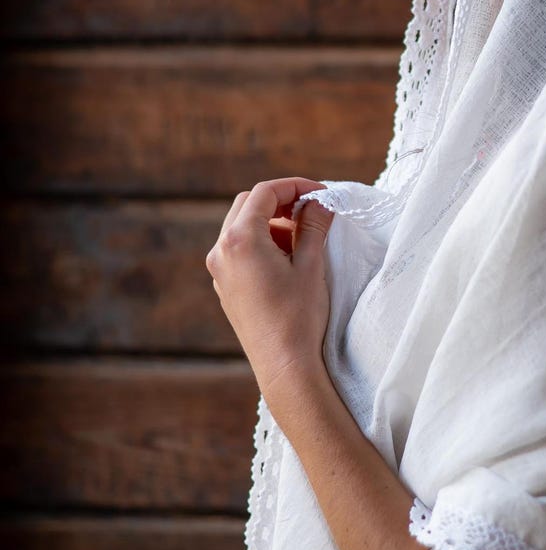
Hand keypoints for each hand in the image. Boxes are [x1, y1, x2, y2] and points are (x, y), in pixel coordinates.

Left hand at [205, 178, 334, 404]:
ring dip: (271, 221)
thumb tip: (320, 202)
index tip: (321, 194)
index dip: (295, 186)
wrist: (283, 363)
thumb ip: (313, 225)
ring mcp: (219, 270)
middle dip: (281, 201)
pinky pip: (239, 249)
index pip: (265, 192)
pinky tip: (287, 259)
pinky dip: (262, 241)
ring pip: (241, 226)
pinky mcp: (225, 285)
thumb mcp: (311, 264)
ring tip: (303, 238)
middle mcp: (221, 250)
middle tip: (311, 210)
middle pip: (248, 204)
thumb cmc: (299, 314)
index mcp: (241, 239)